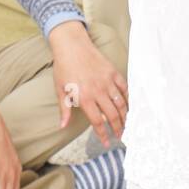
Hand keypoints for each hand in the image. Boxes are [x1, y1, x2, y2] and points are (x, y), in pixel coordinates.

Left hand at [48, 21, 128, 147]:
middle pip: (112, 115)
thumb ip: (64, 110)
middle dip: (118, 128)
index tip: (107, 142)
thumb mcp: (60, 90)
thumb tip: (63, 126)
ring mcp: (107, 82)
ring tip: (126, 124)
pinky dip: (128, 98)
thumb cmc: (64, 68)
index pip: (97, 122)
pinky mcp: (113, 73)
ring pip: (121, 104)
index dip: (103, 134)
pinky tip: (128, 106)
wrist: (72, 46)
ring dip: (125, 116)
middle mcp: (98, 91)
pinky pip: (124, 89)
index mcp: (84, 98)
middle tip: (120, 135)